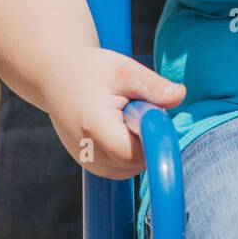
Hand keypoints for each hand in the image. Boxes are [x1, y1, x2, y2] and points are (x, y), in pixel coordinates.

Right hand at [43, 46, 186, 180]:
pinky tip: (121, 127)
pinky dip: (129, 152)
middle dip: (147, 139)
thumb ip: (152, 86)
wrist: (56, 76)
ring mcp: (86, 161)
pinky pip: (120, 169)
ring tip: (126, 116)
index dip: (151, 137)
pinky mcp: (89, 165)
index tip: (151, 113)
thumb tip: (180, 96)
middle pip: (134, 163)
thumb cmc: (91, 69)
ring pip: (129, 169)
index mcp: (94, 125)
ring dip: (139, 146)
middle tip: (138, 108)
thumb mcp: (124, 69)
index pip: (134, 153)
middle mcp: (87, 151)